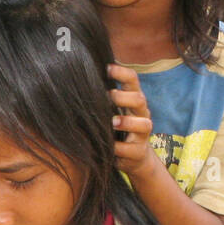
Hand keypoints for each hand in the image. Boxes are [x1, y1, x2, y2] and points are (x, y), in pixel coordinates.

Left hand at [107, 63, 155, 179]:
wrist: (134, 157)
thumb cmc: (117, 127)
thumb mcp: (112, 109)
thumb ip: (103, 97)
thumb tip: (79, 77)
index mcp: (133, 100)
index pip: (133, 81)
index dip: (122, 73)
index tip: (107, 68)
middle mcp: (141, 114)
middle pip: (140, 99)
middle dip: (124, 97)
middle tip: (109, 96)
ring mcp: (142, 134)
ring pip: (144, 124)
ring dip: (127, 122)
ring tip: (112, 122)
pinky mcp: (139, 151)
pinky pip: (131, 149)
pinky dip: (119, 148)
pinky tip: (109, 147)